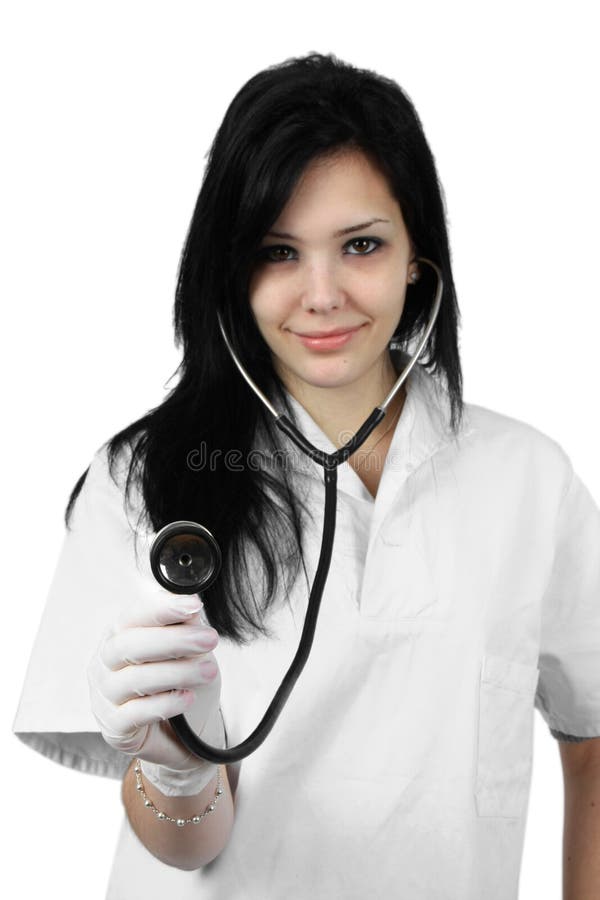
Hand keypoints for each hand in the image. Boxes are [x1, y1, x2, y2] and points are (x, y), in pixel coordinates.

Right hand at [87, 586, 221, 772]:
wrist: (182, 735)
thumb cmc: (179, 684)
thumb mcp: (189, 652)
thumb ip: (185, 628)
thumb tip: (191, 607)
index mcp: (118, 636)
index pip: (133, 616)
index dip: (162, 609)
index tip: (194, 606)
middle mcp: (104, 664)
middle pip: (128, 645)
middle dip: (173, 640)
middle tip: (210, 639)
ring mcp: (105, 697)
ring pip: (133, 680)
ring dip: (177, 672)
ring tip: (209, 672)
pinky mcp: (114, 728)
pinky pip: (134, 714)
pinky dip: (164, 704)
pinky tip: (188, 698)